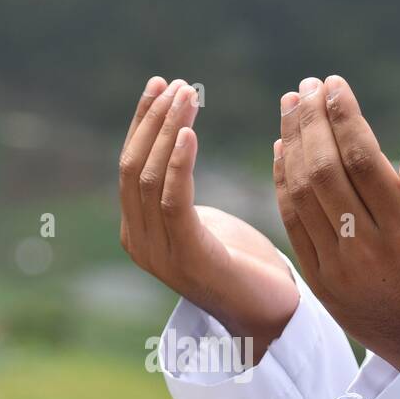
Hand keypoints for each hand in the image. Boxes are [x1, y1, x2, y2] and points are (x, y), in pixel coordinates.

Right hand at [119, 77, 299, 362]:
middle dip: (153, 121)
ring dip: (168, 132)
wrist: (270, 314)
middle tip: (177, 84)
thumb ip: (180, 189)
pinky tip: (190, 133)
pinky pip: (174, 201)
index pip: (129, 166)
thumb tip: (177, 139)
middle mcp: (138, 243)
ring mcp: (158, 254)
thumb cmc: (244, 265)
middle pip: (133, 168)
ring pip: (151, 179)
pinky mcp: (187, 258)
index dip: (143, 123)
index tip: (161, 84)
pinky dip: (179, 164)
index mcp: (137, 232)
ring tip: (188, 96)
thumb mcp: (204, 219)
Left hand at [273, 75, 399, 368]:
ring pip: (302, 194)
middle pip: (325, 171)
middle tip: (307, 86)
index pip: (364, 160)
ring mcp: (336, 268)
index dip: (344, 117)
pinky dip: (282, 181)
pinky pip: (292, 222)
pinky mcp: (318, 280)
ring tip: (292, 105)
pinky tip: (283, 149)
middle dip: (312, 122)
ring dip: (292, 143)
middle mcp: (365, 250)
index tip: (334, 84)